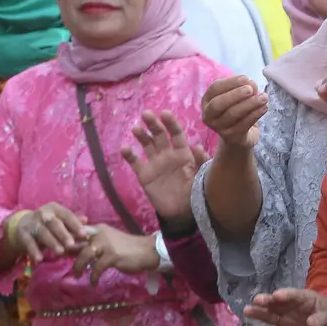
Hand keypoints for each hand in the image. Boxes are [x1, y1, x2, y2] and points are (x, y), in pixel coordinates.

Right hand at [9, 202, 86, 263]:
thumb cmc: (48, 224)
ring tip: (60, 253)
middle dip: (63, 234)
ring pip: (43, 233)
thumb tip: (86, 221)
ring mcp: (32, 223)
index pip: (67, 215)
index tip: (83, 235)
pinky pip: (29, 242)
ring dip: (51, 243)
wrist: (22, 225)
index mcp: (55, 209)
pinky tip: (39, 260)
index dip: (75, 225)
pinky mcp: (23, 233)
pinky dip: (34, 251)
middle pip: (54, 223)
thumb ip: (73, 223)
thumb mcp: (60, 221)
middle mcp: (43, 213)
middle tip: (71, 244)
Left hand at [70, 224, 158, 284]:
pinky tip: (93, 283)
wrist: (146, 251)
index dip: (66, 240)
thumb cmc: (126, 248)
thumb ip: (92, 245)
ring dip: (78, 267)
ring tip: (77, 276)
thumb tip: (71, 251)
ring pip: (84, 254)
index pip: (77, 231)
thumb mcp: (107, 243)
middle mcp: (100, 234)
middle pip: (77, 242)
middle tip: (64, 264)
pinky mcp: (112, 255)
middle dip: (68, 254)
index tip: (60, 251)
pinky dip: (93, 277)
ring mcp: (106, 244)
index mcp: (98, 229)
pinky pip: (96, 268)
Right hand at [121, 111, 208, 229]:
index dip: (171, 123)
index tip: (165, 113)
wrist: (181, 212)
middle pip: (159, 135)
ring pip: (147, 145)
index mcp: (182, 153)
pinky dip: (129, 155)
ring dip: (141, 135)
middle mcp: (167, 154)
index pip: (176, 134)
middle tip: (146, 114)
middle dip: (153, 124)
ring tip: (136, 128)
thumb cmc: (194, 192)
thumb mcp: (201, 177)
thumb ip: (200, 162)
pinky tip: (125, 148)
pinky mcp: (144, 175)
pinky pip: (136, 163)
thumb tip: (197, 147)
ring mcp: (155, 163)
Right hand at [201, 76, 266, 153]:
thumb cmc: (236, 111)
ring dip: (250, 103)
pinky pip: (244, 124)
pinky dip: (255, 114)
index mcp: (207, 101)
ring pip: (232, 114)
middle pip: (218, 103)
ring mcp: (219, 128)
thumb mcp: (239, 98)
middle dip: (235, 94)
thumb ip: (244, 88)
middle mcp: (209, 115)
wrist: (238, 138)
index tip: (246, 78)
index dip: (230, 82)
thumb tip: (251, 83)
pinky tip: (264, 107)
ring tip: (264, 97)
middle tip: (250, 89)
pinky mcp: (232, 137)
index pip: (214, 88)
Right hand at [243, 288, 326, 325]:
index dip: (285, 295)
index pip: (293, 295)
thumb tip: (311, 323)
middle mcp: (289, 308)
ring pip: (268, 316)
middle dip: (267, 301)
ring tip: (247, 311)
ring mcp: (283, 322)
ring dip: (258, 313)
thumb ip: (324, 319)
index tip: (277, 296)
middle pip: (276, 303)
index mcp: (303, 299)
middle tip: (257, 300)